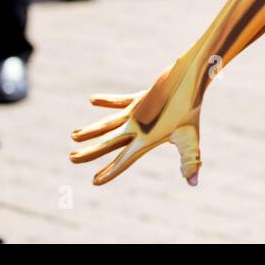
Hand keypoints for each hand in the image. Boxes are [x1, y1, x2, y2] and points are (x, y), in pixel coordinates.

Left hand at [69, 58, 204, 185]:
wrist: (193, 80)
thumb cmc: (191, 107)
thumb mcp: (189, 136)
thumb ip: (189, 159)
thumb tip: (193, 184)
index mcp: (148, 140)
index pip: (124, 159)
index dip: (110, 171)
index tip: (94, 182)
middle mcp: (140, 129)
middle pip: (110, 143)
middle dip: (91, 152)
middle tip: (71, 159)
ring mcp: (139, 114)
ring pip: (109, 124)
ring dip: (92, 130)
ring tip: (73, 136)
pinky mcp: (141, 99)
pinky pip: (120, 102)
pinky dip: (107, 101)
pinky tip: (92, 101)